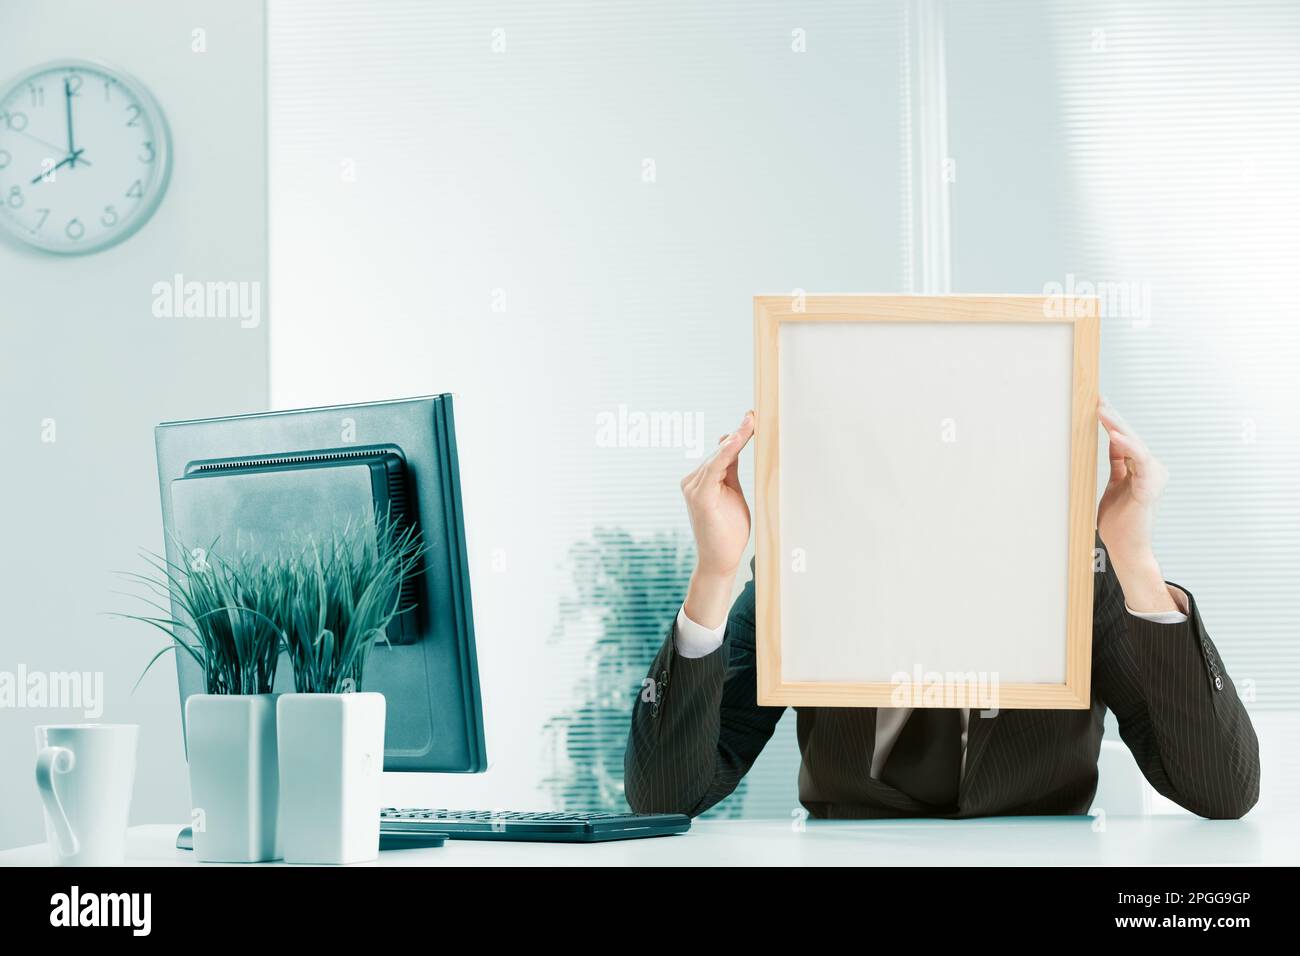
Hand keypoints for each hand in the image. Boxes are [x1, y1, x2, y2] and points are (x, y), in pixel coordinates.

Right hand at [680, 410, 754, 627]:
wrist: (720, 561)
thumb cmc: (728, 531)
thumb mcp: (733, 493)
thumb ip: (731, 470)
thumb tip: (731, 442)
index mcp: (700, 480)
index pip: (721, 452)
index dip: (737, 434)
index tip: (751, 416)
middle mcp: (692, 481)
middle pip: (720, 452)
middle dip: (739, 433)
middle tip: (756, 413)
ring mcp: (693, 487)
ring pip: (719, 457)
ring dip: (737, 438)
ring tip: (752, 421)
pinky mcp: (700, 496)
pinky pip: (716, 468)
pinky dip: (727, 452)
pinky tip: (738, 439)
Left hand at [1097, 399, 1177, 611]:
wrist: (1125, 548)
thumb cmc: (1119, 520)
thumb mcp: (1115, 484)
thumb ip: (1118, 463)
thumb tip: (1113, 440)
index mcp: (1142, 469)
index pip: (1126, 438)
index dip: (1113, 421)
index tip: (1098, 403)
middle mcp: (1150, 470)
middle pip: (1131, 437)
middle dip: (1114, 418)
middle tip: (1097, 399)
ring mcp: (1152, 478)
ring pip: (1135, 444)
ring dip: (1118, 427)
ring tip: (1102, 412)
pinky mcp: (1148, 488)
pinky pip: (1140, 461)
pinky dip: (1127, 447)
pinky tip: (1113, 435)